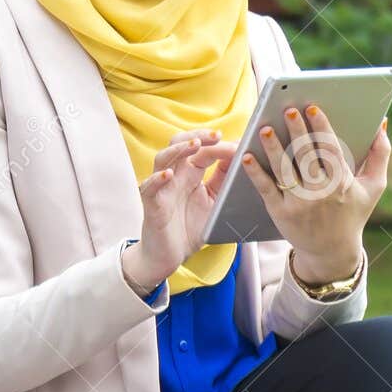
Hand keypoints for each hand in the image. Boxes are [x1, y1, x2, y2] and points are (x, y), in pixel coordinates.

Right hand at [121, 128, 237, 294]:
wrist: (168, 257)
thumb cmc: (189, 228)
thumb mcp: (214, 202)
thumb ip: (223, 180)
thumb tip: (242, 157)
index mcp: (190, 173)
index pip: (201, 148)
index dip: (217, 143)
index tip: (238, 142)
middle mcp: (174, 176)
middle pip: (179, 144)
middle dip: (197, 136)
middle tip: (216, 135)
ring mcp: (161, 188)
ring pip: (162, 159)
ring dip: (178, 150)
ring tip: (194, 145)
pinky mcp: (151, 205)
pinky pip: (149, 187)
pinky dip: (157, 179)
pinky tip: (168, 174)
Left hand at [242, 105, 389, 281]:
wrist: (332, 251)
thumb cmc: (353, 212)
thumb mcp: (374, 186)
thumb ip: (380, 154)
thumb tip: (382, 123)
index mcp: (343, 182)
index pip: (331, 149)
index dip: (321, 127)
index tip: (312, 107)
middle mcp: (321, 192)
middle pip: (306, 155)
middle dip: (296, 131)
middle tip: (287, 109)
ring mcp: (299, 203)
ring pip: (284, 170)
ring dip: (273, 148)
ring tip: (264, 128)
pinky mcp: (280, 213)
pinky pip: (266, 189)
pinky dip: (256, 173)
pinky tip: (247, 156)